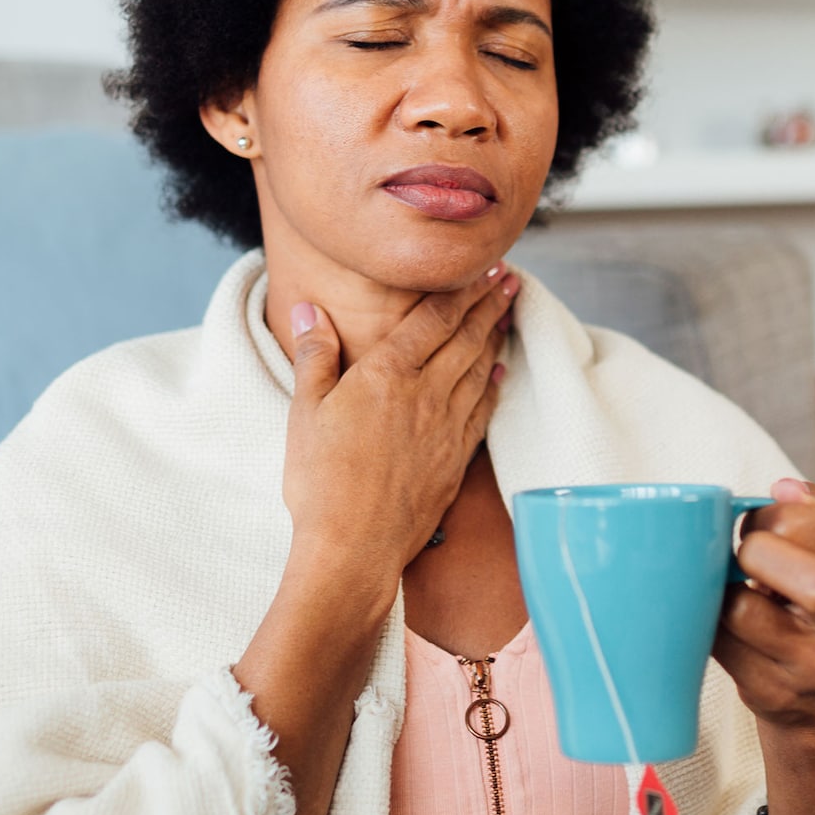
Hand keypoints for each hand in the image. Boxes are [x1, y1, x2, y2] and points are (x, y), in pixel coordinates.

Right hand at [280, 268, 516, 595]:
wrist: (352, 547)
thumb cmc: (320, 481)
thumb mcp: (304, 412)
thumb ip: (315, 356)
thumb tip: (309, 310)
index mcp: (388, 374)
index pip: (435, 319)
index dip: (463, 290)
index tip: (486, 268)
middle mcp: (425, 395)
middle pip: (466, 339)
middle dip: (489, 305)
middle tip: (511, 279)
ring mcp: (445, 429)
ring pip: (480, 371)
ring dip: (497, 337)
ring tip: (509, 313)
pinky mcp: (454, 460)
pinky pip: (482, 412)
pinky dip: (495, 386)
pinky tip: (500, 373)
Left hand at [714, 479, 814, 734]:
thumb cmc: (805, 613)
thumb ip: (805, 514)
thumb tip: (784, 488)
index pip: (803, 522)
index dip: (763, 518)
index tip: (752, 529)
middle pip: (809, 580)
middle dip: (752, 556)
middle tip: (739, 564)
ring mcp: (814, 662)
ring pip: (744, 611)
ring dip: (721, 598)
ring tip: (725, 597)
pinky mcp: (776, 693)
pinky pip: (722, 649)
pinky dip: (709, 631)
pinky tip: (716, 628)